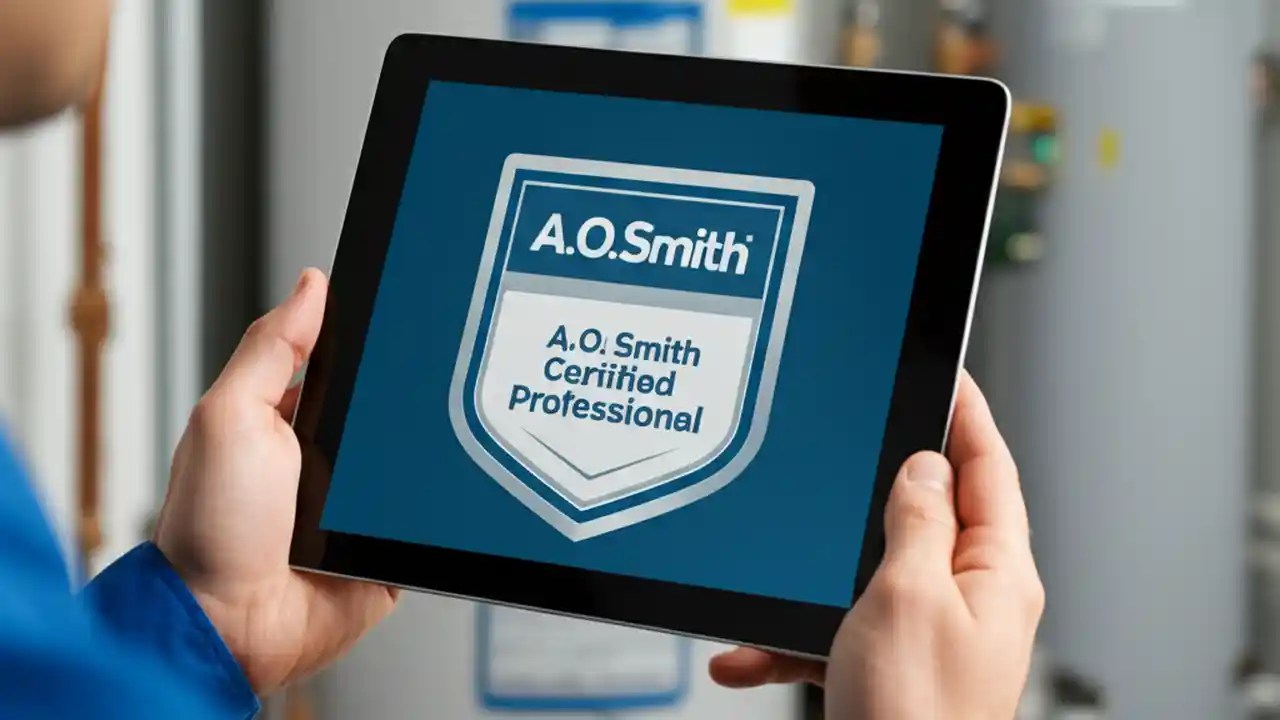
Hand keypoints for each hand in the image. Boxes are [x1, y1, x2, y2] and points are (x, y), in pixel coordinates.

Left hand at [154, 268, 398, 694]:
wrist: (233, 626)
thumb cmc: (210, 530)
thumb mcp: (230, 417)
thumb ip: (270, 349)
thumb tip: (312, 285)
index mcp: (287, 422)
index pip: (340, 366)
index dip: (368, 342)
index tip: (405, 315)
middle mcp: (324, 463)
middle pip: (386, 411)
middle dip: (407, 401)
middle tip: (421, 390)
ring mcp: (358, 508)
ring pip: (415, 463)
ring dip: (426, 457)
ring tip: (430, 446)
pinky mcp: (387, 549)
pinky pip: (428, 521)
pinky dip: (436, 511)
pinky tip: (438, 497)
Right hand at [708, 372, 1042, 718]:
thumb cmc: (917, 718)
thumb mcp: (907, 596)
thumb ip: (916, 521)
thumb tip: (925, 466)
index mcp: (995, 573)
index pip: (988, 468)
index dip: (968, 414)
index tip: (949, 372)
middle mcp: (969, 599)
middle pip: (929, 513)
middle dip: (880, 485)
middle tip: (855, 442)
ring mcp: (929, 633)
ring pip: (869, 571)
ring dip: (816, 576)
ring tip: (786, 572)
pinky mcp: (889, 664)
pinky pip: (837, 628)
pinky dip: (791, 636)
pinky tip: (750, 651)